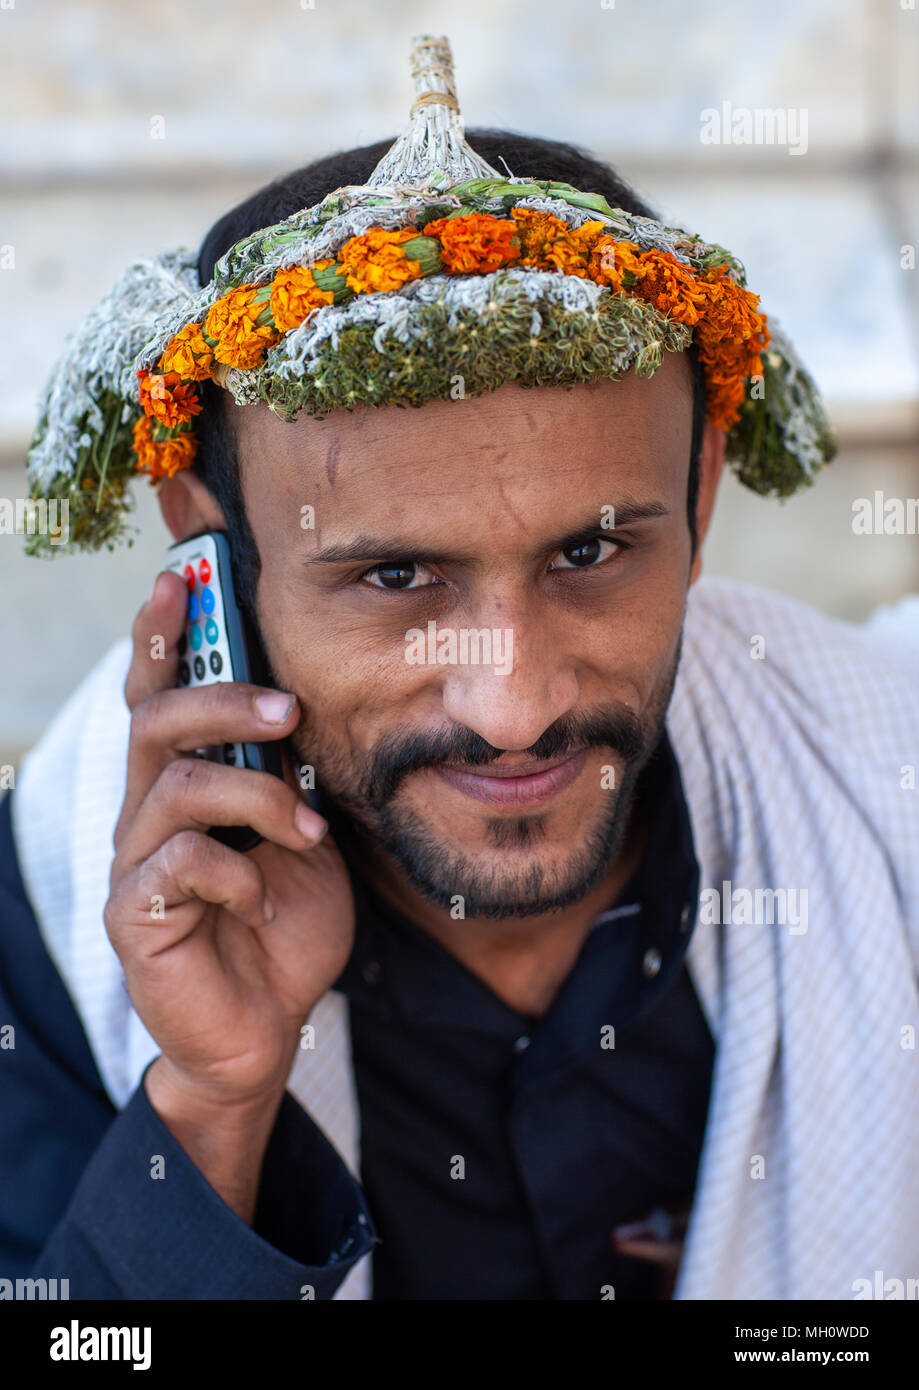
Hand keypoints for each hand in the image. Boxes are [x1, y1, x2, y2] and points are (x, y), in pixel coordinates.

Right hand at [105, 569, 355, 1114]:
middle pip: (155, 720)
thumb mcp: (302, 835)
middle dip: (221, 699)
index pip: (159, 693)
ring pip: (178, 785)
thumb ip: (286, 777)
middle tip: (285, 709)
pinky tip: (263, 900)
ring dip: (258, 799)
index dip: (162, 634)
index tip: (179, 576)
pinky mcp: (136, 914)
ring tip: (306, 831)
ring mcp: (136, 862)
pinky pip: (182, 863)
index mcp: (186, 782)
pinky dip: (240, 873)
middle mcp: (147, 811)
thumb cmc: (283, 921)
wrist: (268, 1024)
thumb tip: (293, 709)